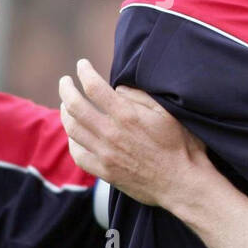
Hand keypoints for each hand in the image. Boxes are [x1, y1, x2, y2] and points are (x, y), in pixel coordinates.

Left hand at [58, 59, 208, 209]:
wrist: (182, 183)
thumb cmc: (182, 146)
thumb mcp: (168, 114)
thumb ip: (141, 97)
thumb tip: (118, 89)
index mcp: (127, 115)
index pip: (94, 87)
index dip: (84, 72)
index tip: (82, 65)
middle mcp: (111, 133)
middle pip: (75, 106)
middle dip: (66, 88)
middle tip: (65, 81)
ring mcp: (105, 154)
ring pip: (72, 129)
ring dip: (64, 112)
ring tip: (66, 104)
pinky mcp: (105, 171)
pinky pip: (78, 154)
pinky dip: (72, 141)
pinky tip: (74, 135)